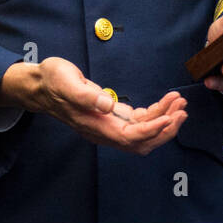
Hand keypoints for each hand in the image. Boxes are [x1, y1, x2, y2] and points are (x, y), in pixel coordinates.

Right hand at [0, 57, 186, 155]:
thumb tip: (107, 104)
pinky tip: (164, 102)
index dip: (152, 130)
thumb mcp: (66, 82)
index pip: (130, 137)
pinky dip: (154, 113)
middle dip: (165, 129)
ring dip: (164, 119)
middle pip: (142, 142)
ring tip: (179, 102)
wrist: (40, 85)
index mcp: (95, 126)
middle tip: (182, 109)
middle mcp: (104, 131)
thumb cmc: (52, 81)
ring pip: (143, 132)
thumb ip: (86, 95)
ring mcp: (108, 125)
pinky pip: (137, 122)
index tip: (169, 117)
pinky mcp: (111, 116)